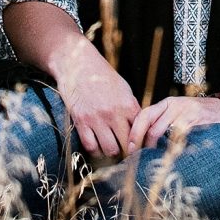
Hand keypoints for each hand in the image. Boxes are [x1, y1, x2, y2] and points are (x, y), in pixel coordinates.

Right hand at [52, 37, 141, 159]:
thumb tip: (140, 127)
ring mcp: (97, 118)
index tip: (139, 148)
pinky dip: (95, 150)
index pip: (141, 133)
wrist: (78, 64)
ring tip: (111, 151)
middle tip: (126, 155)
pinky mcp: (81, 121)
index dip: (141, 143)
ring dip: (111, 153)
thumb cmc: (102, 76)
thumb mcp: (123, 89)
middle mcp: (114, 113)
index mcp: (128, 105)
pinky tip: (96, 147)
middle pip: (127, 145)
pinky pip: (91, 146)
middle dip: (128, 152)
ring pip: (110, 149)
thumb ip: (131, 108)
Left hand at [128, 95, 219, 151]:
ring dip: (153, 147)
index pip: (144, 114)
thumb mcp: (181, 113)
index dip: (134, 131)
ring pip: (161, 130)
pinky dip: (171, 148)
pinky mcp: (197, 120)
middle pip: (149, 122)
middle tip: (136, 156)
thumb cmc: (201, 115)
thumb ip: (165, 122)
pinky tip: (170, 157)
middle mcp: (175, 105)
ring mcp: (186, 111)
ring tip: (151, 159)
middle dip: (139, 140)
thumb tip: (144, 143)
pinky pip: (178, 135)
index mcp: (168, 103)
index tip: (130, 147)